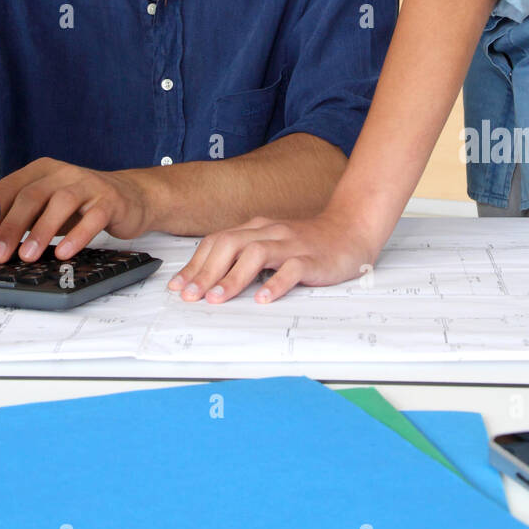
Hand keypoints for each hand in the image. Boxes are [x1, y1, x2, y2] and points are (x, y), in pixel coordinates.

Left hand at [0, 158, 153, 263]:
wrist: (131, 197)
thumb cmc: (81, 204)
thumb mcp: (47, 207)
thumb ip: (21, 217)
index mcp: (40, 171)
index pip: (8, 189)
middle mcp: (62, 173)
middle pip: (31, 195)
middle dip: (10, 226)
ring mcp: (87, 185)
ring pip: (59, 202)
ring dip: (40, 231)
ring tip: (27, 256)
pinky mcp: (109, 201)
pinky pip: (92, 217)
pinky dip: (77, 235)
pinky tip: (65, 252)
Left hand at [167, 211, 376, 303]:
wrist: (350, 229)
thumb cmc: (308, 242)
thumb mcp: (271, 245)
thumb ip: (245, 257)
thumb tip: (211, 280)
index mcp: (256, 229)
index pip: (217, 242)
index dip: (195, 264)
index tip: (178, 286)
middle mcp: (269, 233)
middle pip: (229, 245)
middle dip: (205, 272)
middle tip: (190, 296)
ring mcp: (291, 244)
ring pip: (255, 254)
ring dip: (233, 277)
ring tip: (217, 298)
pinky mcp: (312, 259)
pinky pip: (291, 269)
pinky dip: (276, 284)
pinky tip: (263, 299)